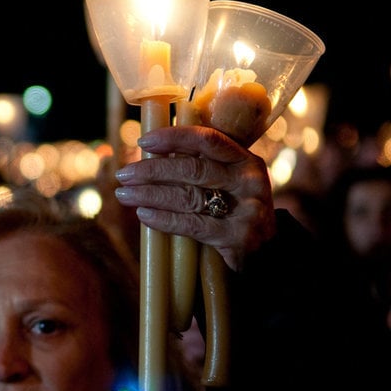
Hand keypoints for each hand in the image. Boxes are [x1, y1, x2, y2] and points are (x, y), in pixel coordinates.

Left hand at [113, 125, 276, 270]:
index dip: (173, 137)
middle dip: (152, 171)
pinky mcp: (237, 236)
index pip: (207, 140)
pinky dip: (163, 219)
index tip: (142, 141)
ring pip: (188, 197)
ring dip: (150, 195)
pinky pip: (191, 224)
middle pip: (192, 169)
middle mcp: (249, 180)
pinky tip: (143, 215)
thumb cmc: (235, 211)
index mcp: (245, 159)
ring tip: (124, 195)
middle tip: (123, 175)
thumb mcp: (228, 183)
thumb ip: (201, 168)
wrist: (267, 253)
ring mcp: (247, 209)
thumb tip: (150, 156)